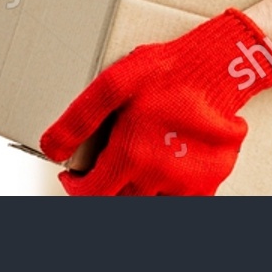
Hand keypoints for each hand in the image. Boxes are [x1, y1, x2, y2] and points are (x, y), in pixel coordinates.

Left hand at [40, 9, 271, 195]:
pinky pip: (180, 200)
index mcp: (132, 155)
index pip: (92, 195)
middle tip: (105, 167)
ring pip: (149, 204)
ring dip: (136, 190)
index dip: (75, 189)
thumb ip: (79, 118)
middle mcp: (160, 177)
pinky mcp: (209, 182)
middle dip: (106, 188)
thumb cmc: (169, 71)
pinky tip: (164, 166)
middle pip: (119, 203)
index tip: (73, 177)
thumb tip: (52, 147)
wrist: (220, 67)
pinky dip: (167, 190)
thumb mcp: (114, 83)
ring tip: (136, 164)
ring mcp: (187, 184)